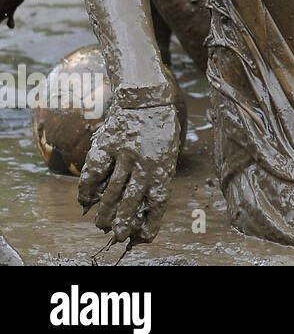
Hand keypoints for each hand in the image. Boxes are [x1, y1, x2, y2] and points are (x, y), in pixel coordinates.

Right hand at [78, 101, 181, 244]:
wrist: (146, 97)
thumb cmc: (159, 128)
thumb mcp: (167, 152)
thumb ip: (157, 176)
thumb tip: (145, 207)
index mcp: (164, 164)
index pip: (158, 200)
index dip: (151, 221)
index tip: (144, 237)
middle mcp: (145, 161)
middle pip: (132, 200)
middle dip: (124, 222)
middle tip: (116, 236)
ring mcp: (124, 153)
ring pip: (111, 190)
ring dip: (105, 211)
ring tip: (101, 225)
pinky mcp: (106, 145)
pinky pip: (94, 172)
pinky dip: (87, 189)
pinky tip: (86, 200)